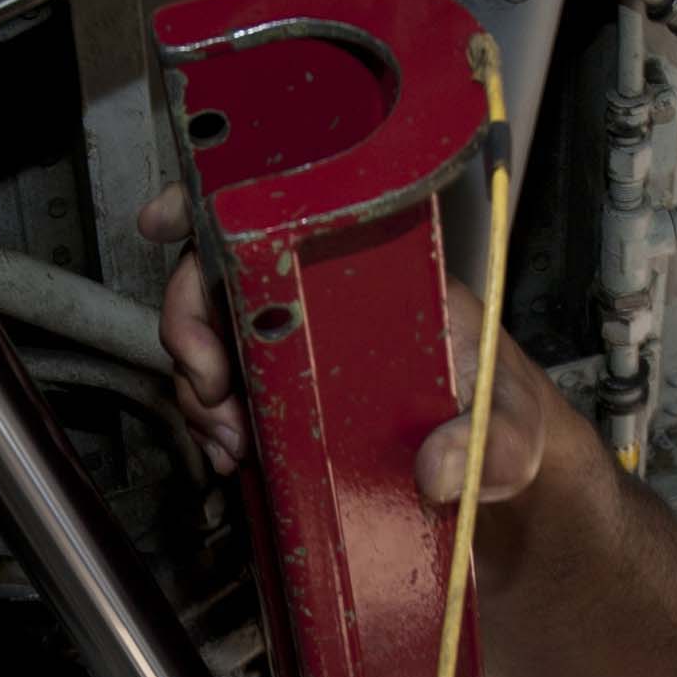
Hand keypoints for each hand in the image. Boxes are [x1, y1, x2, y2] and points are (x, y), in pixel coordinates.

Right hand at [143, 187, 549, 508]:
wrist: (493, 464)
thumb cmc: (504, 420)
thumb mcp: (512, 432)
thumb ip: (490, 445)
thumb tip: (440, 466)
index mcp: (380, 272)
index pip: (286, 213)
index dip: (215, 210)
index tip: (164, 223)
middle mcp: (328, 296)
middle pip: (223, 280)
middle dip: (191, 328)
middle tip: (211, 389)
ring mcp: (300, 345)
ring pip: (213, 340)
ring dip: (199, 390)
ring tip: (230, 441)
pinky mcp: (286, 393)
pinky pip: (224, 394)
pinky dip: (211, 422)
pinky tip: (233, 456)